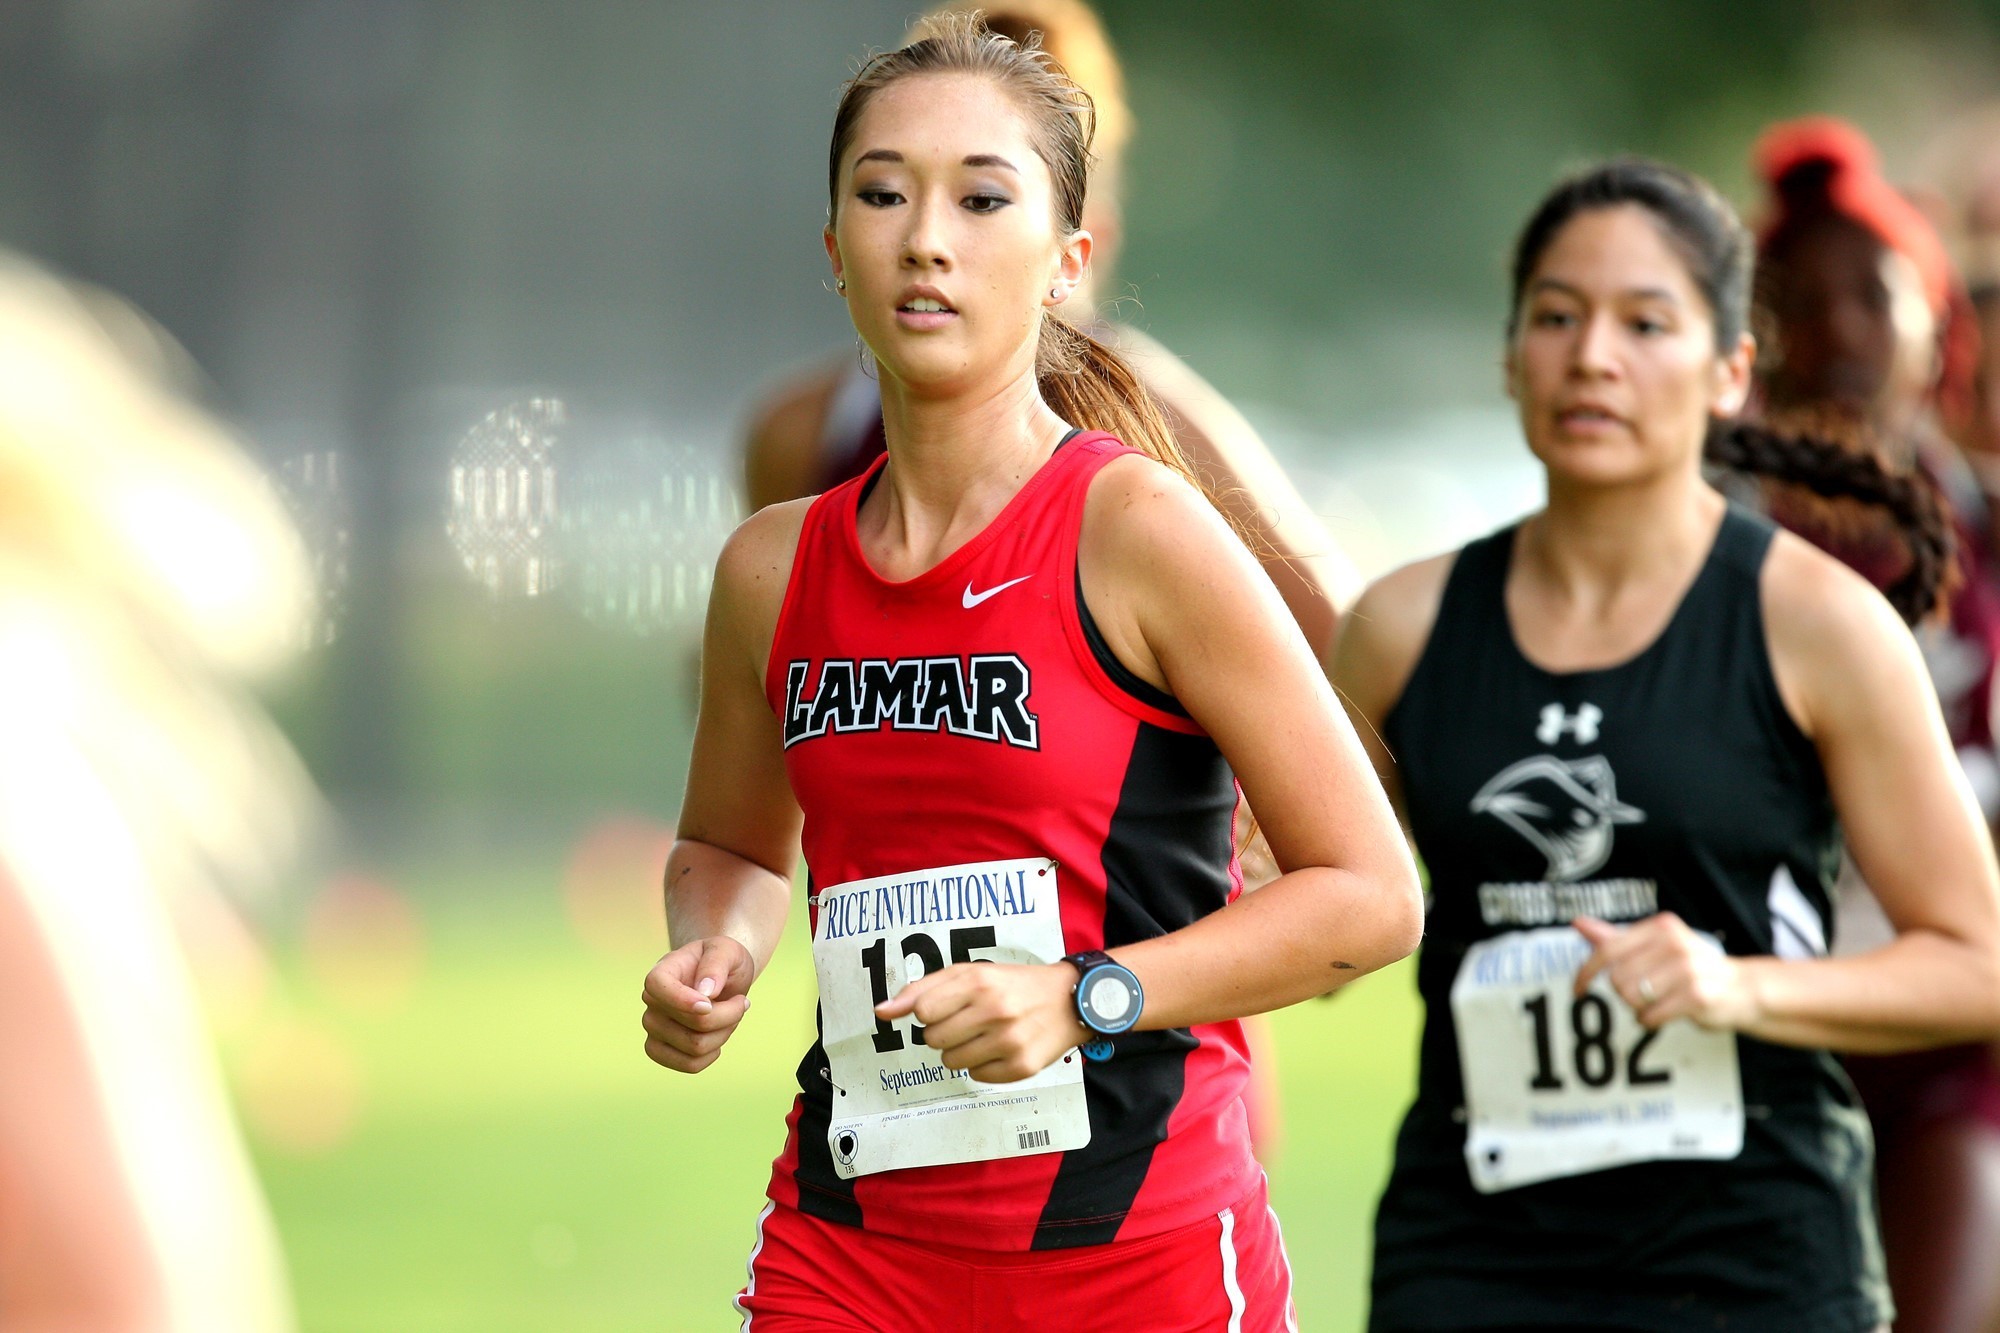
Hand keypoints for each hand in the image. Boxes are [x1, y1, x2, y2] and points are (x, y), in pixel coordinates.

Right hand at [641, 935, 755, 1072]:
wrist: (722, 978)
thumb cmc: (722, 960)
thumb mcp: (726, 951)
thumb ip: (716, 965)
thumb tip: (705, 991)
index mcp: (662, 971)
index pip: (657, 986)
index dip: (683, 1000)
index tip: (710, 1002)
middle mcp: (652, 1001)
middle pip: (693, 1023)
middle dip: (728, 1016)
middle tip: (741, 1002)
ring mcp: (653, 1027)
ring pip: (694, 1047)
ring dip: (724, 1034)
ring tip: (731, 1017)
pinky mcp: (659, 1049)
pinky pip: (688, 1064)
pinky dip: (712, 1055)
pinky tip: (718, 1037)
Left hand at [875, 962, 1090, 1082]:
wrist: (1070, 1000)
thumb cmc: (1012, 984)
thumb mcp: (971, 973)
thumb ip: (922, 989)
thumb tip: (881, 1012)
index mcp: (979, 982)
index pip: (922, 1011)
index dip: (931, 1011)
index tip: (949, 1006)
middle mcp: (994, 1011)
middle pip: (932, 1040)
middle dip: (943, 1032)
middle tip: (968, 1021)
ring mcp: (1009, 1041)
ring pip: (951, 1061)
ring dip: (961, 1050)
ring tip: (985, 1034)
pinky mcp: (1022, 1067)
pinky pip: (977, 1076)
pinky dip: (983, 1065)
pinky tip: (1001, 1048)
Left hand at [1572, 913, 1761, 1031]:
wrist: (1743, 989)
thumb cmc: (1691, 968)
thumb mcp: (1656, 946)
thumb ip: (1616, 938)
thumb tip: (1578, 923)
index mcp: (1661, 927)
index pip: (1608, 950)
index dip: (1587, 972)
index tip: (1578, 990)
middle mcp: (1674, 943)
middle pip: (1618, 979)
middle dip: (1625, 993)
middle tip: (1647, 993)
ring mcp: (1688, 969)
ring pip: (1632, 998)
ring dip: (1639, 1008)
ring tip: (1659, 1001)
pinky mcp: (1697, 995)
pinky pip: (1650, 1016)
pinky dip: (1651, 1021)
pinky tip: (1666, 1013)